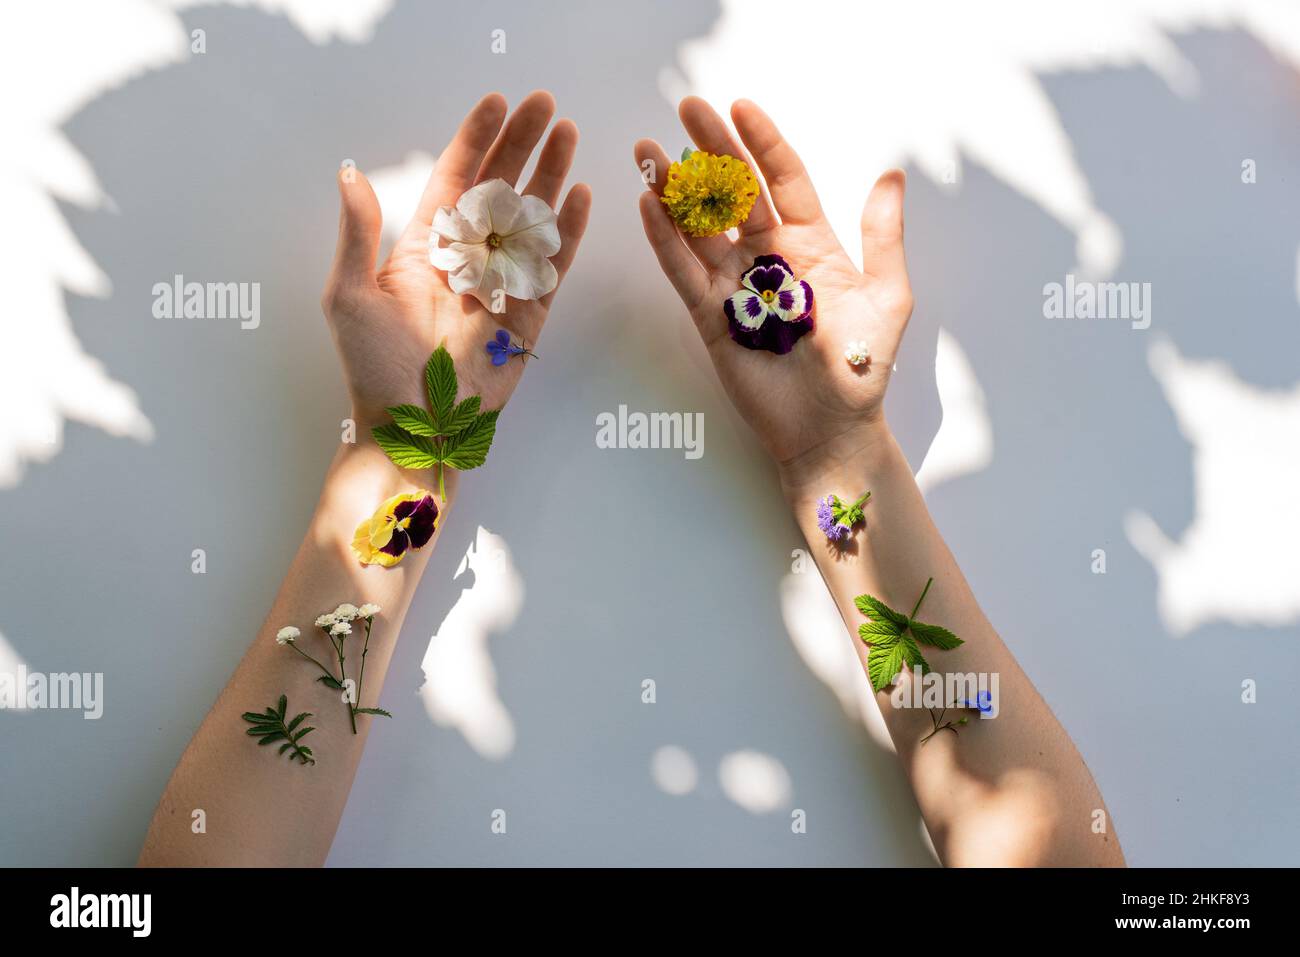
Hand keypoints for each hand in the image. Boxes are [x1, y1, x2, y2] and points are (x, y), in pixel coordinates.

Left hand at [323, 91, 590, 429]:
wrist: (413, 425)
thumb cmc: (374, 365)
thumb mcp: (351, 295)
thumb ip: (359, 234)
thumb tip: (349, 173)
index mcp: (426, 246)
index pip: (456, 178)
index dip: (477, 139)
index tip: (497, 102)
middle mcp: (467, 257)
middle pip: (501, 186)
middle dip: (523, 143)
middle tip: (546, 105)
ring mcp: (501, 283)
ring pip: (531, 217)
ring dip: (551, 175)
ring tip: (569, 134)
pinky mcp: (529, 314)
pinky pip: (553, 265)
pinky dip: (568, 231)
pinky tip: (580, 196)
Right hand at [635, 98, 910, 487]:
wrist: (831, 428)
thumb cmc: (862, 368)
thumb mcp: (887, 296)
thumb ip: (882, 237)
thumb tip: (893, 176)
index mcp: (811, 244)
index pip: (783, 180)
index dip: (763, 142)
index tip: (741, 106)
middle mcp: (768, 257)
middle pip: (734, 192)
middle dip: (711, 150)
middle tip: (686, 107)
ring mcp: (735, 285)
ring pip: (699, 226)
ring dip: (674, 188)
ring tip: (649, 152)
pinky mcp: (710, 317)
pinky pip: (683, 272)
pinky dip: (665, 240)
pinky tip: (649, 205)